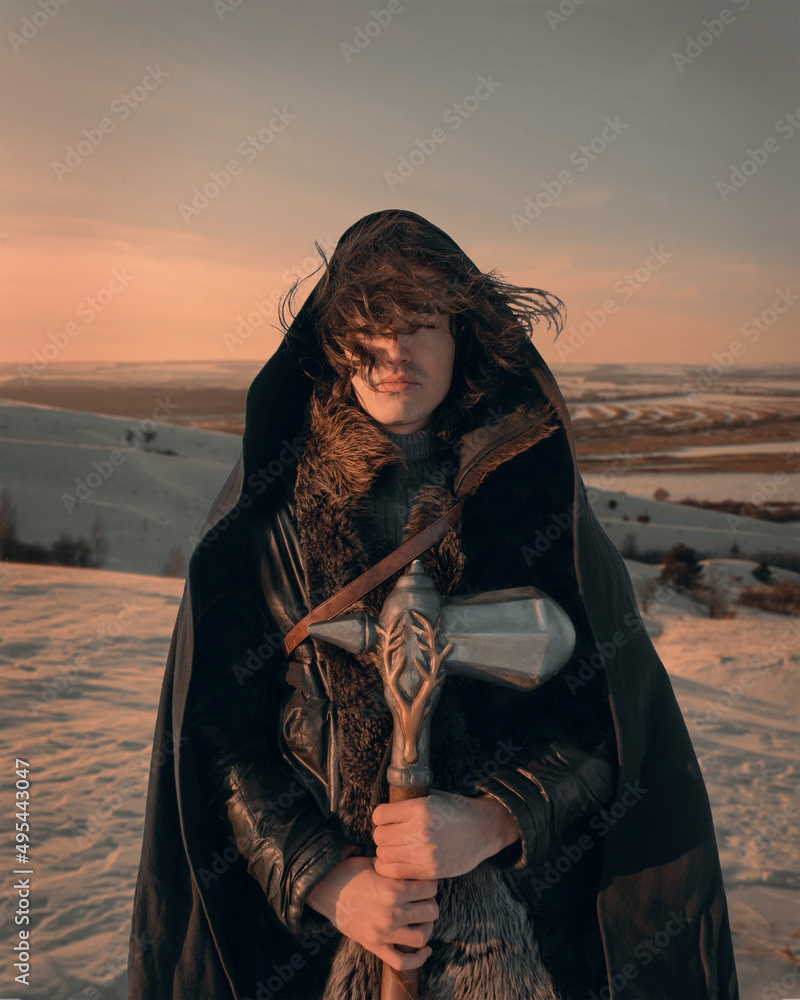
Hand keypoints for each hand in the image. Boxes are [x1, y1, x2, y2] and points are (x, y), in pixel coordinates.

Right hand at [305, 855, 438, 971]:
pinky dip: (418, 959)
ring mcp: (384, 932)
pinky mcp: (375, 945)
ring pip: (422, 936)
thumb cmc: (350, 872)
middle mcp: (392, 913)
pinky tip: (425, 950)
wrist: (324, 889)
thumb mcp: (376, 863)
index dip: (430, 882)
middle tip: (423, 898)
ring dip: (427, 926)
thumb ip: (397, 868)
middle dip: (430, 902)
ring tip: (422, 919)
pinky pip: (402, 961)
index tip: (425, 881)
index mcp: (394, 889)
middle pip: (431, 911)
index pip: (430, 888)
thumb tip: (414, 867)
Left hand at [372, 789, 520, 879]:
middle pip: (379, 836)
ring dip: (384, 851)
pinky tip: (396, 861)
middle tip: (389, 834)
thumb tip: (385, 811)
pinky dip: (389, 867)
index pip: (380, 815)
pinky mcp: (428, 870)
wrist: (483, 830)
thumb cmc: (456, 811)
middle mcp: (419, 831)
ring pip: (383, 855)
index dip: (380, 817)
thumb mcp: (432, 798)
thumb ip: (408, 804)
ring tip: (393, 847)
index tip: (386, 818)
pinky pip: (395, 872)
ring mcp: (423, 853)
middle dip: (381, 834)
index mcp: (419, 809)